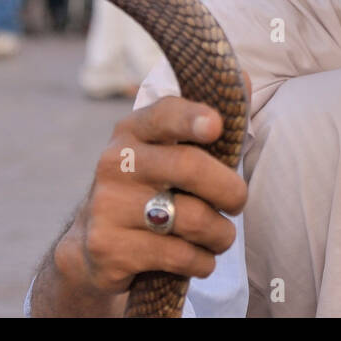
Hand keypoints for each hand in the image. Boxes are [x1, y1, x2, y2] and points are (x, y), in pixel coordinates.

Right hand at [53, 90, 250, 298]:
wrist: (95, 246)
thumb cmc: (153, 188)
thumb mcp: (171, 151)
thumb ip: (207, 121)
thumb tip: (245, 79)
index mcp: (134, 131)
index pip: (165, 114)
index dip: (193, 117)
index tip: (216, 125)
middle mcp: (115, 162)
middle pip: (189, 167)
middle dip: (230, 189)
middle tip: (238, 202)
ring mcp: (107, 206)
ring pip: (192, 219)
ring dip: (221, 234)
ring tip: (219, 236)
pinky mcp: (109, 248)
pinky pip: (179, 255)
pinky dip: (201, 261)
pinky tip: (197, 258)